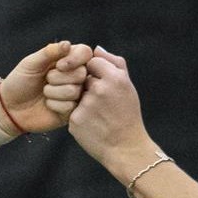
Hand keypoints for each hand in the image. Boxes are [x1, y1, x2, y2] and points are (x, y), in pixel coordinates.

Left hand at [0, 41, 92, 133]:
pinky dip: (54, 105)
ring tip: (44, 92)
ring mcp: (74, 94)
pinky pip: (70, 106)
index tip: (59, 65)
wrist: (10, 107)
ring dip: (53, 92)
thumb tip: (67, 44)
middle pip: (82, 73)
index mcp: (66, 59)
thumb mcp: (31, 63)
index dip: (75, 59)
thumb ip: (49, 52)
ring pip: (74, 91)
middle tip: (46, 80)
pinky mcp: (71, 110)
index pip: (85, 53)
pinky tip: (47, 104)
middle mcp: (74, 76)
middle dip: (58, 78)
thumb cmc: (20, 81)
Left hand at [68, 47, 152, 168]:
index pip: (92, 61)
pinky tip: (90, 124)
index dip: (94, 72)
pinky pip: (70, 109)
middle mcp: (99, 90)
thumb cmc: (128, 116)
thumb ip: (114, 63)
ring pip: (73, 92)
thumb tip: (96, 49)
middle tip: (100, 102)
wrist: (125, 148)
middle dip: (86, 86)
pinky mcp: (75, 120)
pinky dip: (77, 115)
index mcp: (114, 79)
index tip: (100, 82)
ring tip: (96, 114)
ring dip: (80, 100)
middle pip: (81, 77)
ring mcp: (85, 105)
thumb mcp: (128, 87)